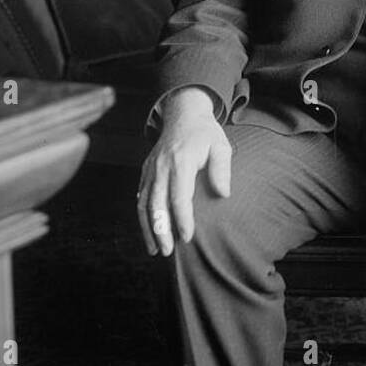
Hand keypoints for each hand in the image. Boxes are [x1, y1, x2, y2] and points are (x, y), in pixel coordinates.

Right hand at [137, 90, 231, 256]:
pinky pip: (141, 196)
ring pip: (144, 202)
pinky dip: (143, 216)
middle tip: (167, 251)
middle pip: (157, 203)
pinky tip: (149, 231)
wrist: (183, 114)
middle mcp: (162, 166)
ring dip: (148, 227)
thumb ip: (221, 169)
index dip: (182, 218)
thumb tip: (223, 194)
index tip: (188, 237)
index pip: (179, 195)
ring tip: (155, 249)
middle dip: (160, 230)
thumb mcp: (220, 146)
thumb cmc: (205, 134)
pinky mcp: (146, 171)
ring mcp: (151, 169)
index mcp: (181, 161)